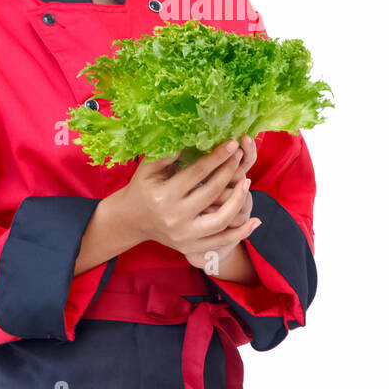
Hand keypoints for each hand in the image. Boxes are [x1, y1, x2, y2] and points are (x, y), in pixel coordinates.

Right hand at [107, 137, 258, 258]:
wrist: (133, 220)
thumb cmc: (142, 188)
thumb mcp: (147, 169)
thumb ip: (165, 155)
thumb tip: (189, 141)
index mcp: (164, 195)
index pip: (197, 173)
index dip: (217, 157)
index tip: (233, 144)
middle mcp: (175, 217)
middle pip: (212, 192)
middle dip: (229, 172)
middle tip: (239, 157)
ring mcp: (184, 235)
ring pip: (221, 220)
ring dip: (238, 200)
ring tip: (247, 182)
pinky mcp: (191, 247)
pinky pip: (221, 242)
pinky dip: (241, 233)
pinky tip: (255, 221)